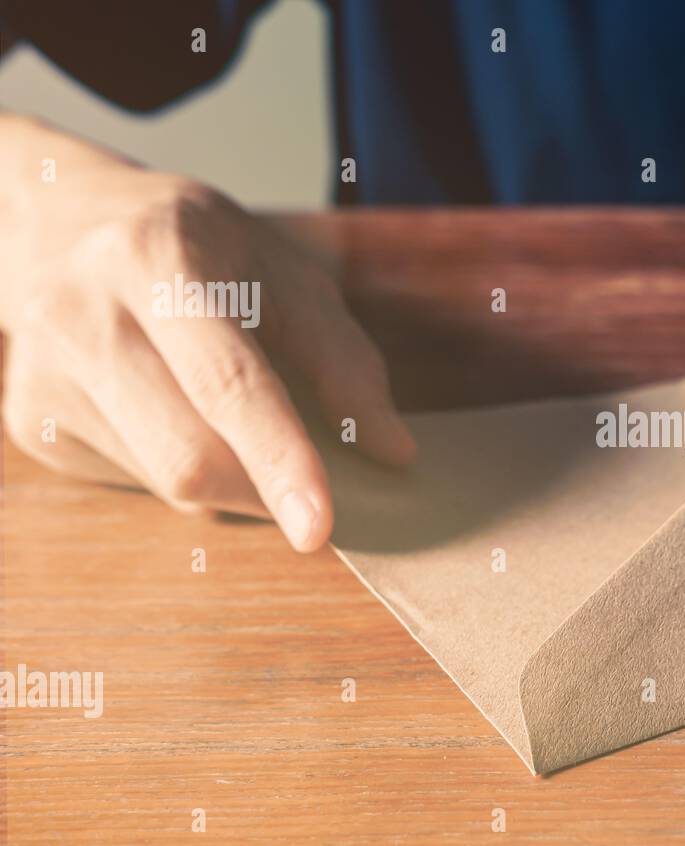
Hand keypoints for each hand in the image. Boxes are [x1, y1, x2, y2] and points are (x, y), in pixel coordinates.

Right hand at [0, 115, 414, 551]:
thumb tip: (391, 451)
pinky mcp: (32, 421)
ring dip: (231, 480)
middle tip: (309, 481)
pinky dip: (185, 470)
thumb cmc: (201, 249)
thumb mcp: (287, 274)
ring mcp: (43, 373)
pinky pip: (138, 483)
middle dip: (266, 488)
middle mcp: (82, 315)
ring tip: (231, 416)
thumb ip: (343, 360)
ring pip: (167, 483)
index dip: (279, 459)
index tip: (318, 527)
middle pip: (190, 457)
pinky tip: (175, 412)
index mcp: (157, 259)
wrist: (65, 222)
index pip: (226, 383)